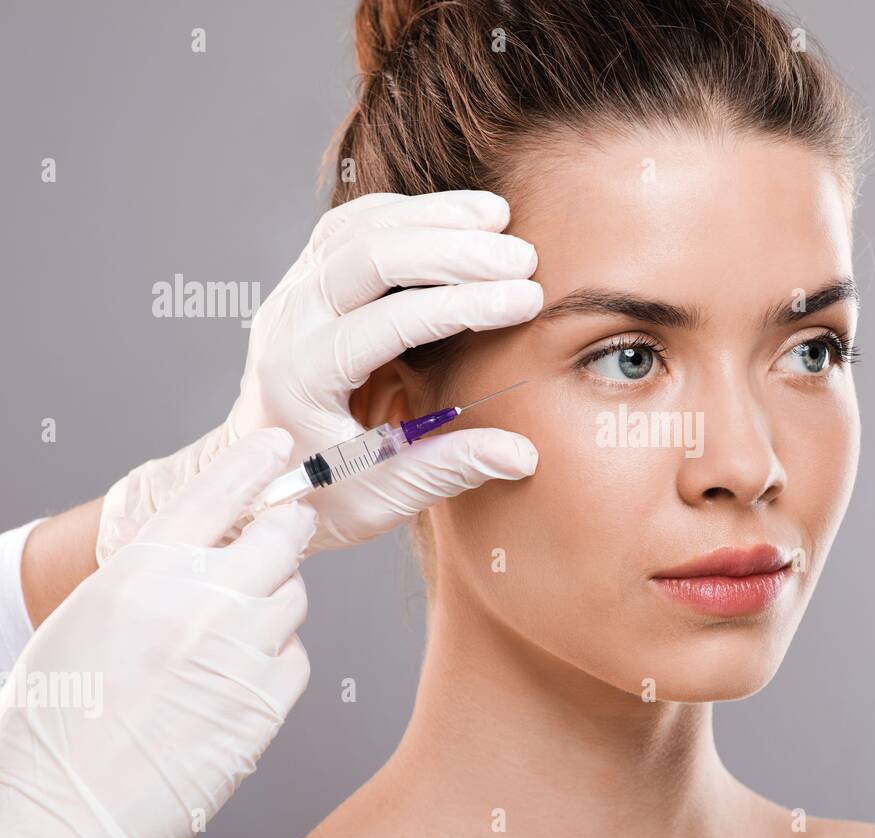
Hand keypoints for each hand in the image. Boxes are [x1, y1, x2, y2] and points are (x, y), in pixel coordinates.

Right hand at [0, 429, 314, 837]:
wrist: (62, 802)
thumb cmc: (60, 714)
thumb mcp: (95, 613)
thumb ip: (159, 571)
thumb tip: (214, 544)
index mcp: (146, 569)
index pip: (219, 491)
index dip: (255, 464)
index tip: (278, 448)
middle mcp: (202, 599)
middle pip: (284, 536)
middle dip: (285, 533)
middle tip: (278, 541)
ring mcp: (240, 649)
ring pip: (294, 597)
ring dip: (273, 605)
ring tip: (225, 638)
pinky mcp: (266, 699)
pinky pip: (296, 657)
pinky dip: (275, 661)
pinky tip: (233, 681)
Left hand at [97, 190, 542, 561]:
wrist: (257, 478)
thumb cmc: (318, 492)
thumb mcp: (380, 497)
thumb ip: (447, 470)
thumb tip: (522, 454)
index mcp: (301, 378)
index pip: (390, 321)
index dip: (464, 304)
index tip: (528, 301)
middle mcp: (288, 322)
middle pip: (370, 256)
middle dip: (455, 250)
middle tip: (525, 258)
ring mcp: (292, 293)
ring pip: (359, 226)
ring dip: (434, 217)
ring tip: (501, 218)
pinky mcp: (305, 279)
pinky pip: (352, 225)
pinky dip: (407, 214)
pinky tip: (458, 218)